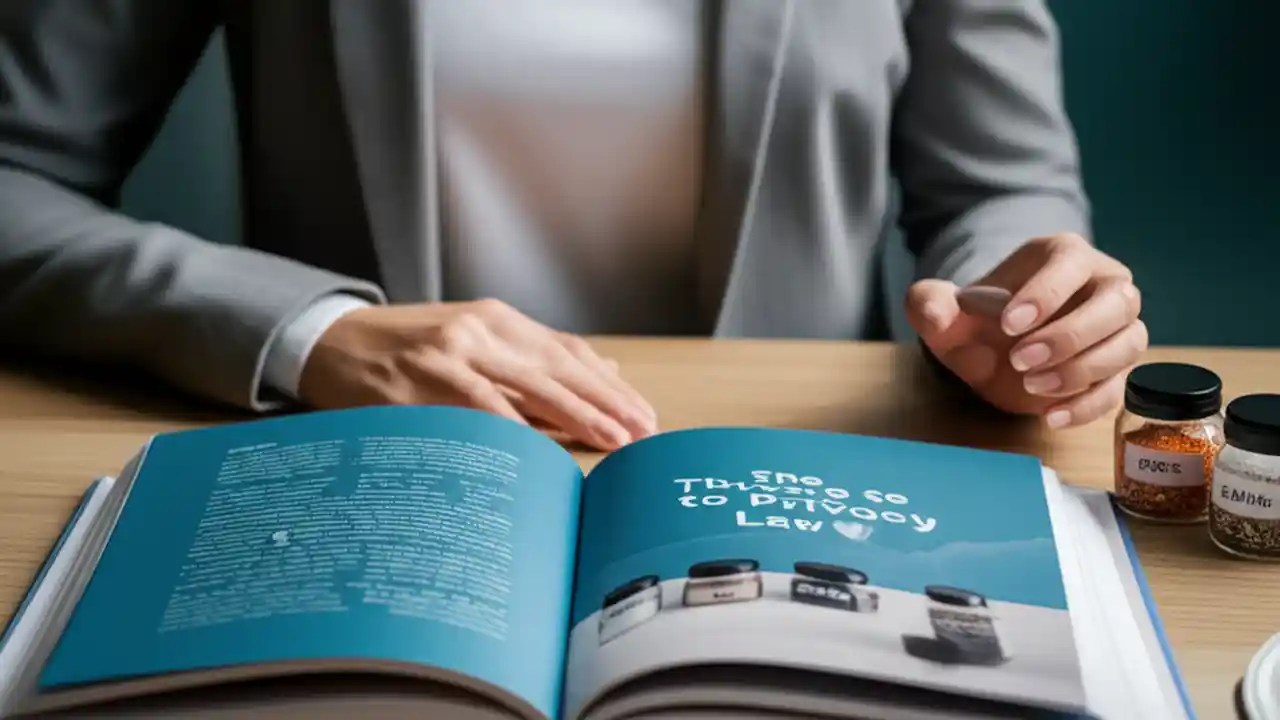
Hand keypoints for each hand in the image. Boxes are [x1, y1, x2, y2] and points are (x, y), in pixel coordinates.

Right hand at [297, 299, 657, 449]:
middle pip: (558, 368)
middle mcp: (478, 330)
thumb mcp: (471, 339)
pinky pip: (473, 410)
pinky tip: (540, 449)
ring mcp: (447, 356)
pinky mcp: (415, 384)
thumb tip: (603, 370)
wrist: (328, 343)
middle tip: (642, 434)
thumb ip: (530, 357)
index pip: (567, 353)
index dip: (609, 385)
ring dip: (573, 416)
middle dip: (606, 402)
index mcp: (496, 319)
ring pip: (525, 388)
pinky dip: (509, 430)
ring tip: (610, 440)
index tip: (643, 414)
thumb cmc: (405, 350)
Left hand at [905, 234, 1146, 428]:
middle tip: (1020, 360)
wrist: (990, 349)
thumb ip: (930, 303)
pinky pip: (1120, 387)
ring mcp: (1118, 328)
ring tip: (1032, 387)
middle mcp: (1104, 285)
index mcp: (1064, 256)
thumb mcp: (944, 310)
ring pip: (1129, 343)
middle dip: (1070, 334)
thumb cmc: (976, 319)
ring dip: (1083, 370)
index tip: (1008, 324)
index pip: (1072, 263)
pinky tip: (1050, 416)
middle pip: (1117, 301)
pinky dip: (1088, 406)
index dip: (1046, 293)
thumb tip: (932, 311)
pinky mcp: (1117, 370)